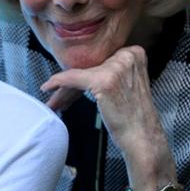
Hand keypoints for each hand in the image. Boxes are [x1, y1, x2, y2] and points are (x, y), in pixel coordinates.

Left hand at [41, 46, 166, 162]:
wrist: (142, 137)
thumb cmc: (133, 116)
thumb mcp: (128, 84)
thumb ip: (111, 71)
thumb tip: (83, 68)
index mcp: (134, 52)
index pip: (99, 61)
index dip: (83, 74)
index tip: (70, 87)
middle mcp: (127, 55)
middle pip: (89, 67)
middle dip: (70, 84)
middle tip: (56, 96)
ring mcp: (116, 67)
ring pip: (79, 74)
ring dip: (63, 90)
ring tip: (53, 100)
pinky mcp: (104, 80)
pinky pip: (72, 78)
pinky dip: (57, 83)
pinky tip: (47, 87)